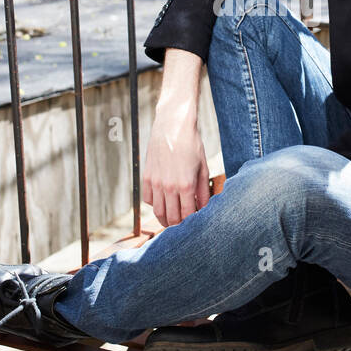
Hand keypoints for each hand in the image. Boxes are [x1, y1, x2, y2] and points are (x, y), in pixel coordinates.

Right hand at [142, 98, 210, 227]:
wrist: (173, 125)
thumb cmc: (191, 144)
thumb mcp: (203, 167)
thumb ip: (203, 191)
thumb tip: (203, 209)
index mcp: (186, 185)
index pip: (187, 216)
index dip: (191, 223)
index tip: (194, 224)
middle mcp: (168, 186)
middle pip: (170, 218)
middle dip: (178, 225)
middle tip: (183, 225)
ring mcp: (155, 182)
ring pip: (157, 212)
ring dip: (165, 218)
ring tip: (173, 217)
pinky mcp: (146, 176)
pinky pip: (148, 199)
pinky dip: (155, 204)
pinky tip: (164, 200)